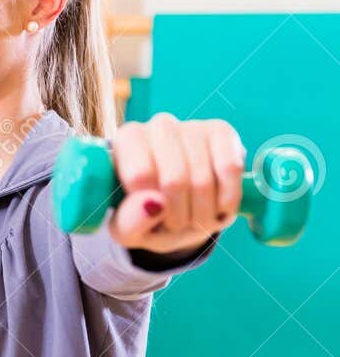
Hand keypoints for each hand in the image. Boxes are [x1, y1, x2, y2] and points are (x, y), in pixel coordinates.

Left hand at [107, 114, 244, 255]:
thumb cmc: (149, 217)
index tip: (154, 217)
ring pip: (203, 180)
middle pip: (174, 181)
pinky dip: (227, 199)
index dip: (153, 208)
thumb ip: (130, 222)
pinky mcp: (222, 131)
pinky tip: (220, 208)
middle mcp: (158, 126)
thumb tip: (154, 204)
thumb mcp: (129, 229)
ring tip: (196, 220)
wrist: (185, 208)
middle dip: (179, 217)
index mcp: (126, 142)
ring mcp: (192, 126)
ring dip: (203, 214)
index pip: (140, 176)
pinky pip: (230, 169)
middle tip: (177, 224)